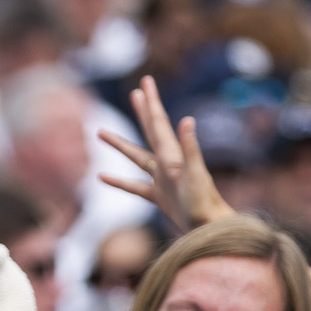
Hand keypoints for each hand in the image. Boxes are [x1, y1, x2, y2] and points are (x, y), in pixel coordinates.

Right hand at [98, 75, 235, 234]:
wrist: (210, 228)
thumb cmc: (203, 203)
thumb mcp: (194, 174)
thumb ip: (191, 148)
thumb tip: (187, 119)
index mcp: (172, 155)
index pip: (158, 123)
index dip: (151, 103)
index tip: (145, 83)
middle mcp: (167, 163)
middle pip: (151, 131)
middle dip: (144, 111)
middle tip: (136, 91)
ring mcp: (161, 180)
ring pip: (136, 156)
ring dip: (120, 144)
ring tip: (101, 133)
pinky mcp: (158, 197)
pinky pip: (134, 186)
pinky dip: (119, 181)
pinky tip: (102, 177)